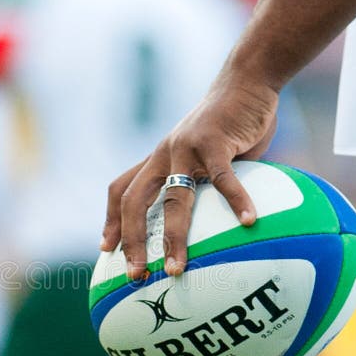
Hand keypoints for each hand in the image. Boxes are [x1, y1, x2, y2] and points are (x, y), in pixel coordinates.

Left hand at [102, 71, 279, 278]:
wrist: (246, 80)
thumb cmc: (230, 124)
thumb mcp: (205, 154)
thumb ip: (201, 182)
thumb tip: (213, 221)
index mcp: (158, 159)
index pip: (122, 190)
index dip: (111, 220)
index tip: (106, 250)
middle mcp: (164, 154)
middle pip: (136, 202)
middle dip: (131, 240)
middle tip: (135, 274)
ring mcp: (186, 148)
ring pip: (173, 199)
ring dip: (172, 237)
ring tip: (176, 268)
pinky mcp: (215, 142)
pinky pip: (225, 179)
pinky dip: (237, 202)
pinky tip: (249, 223)